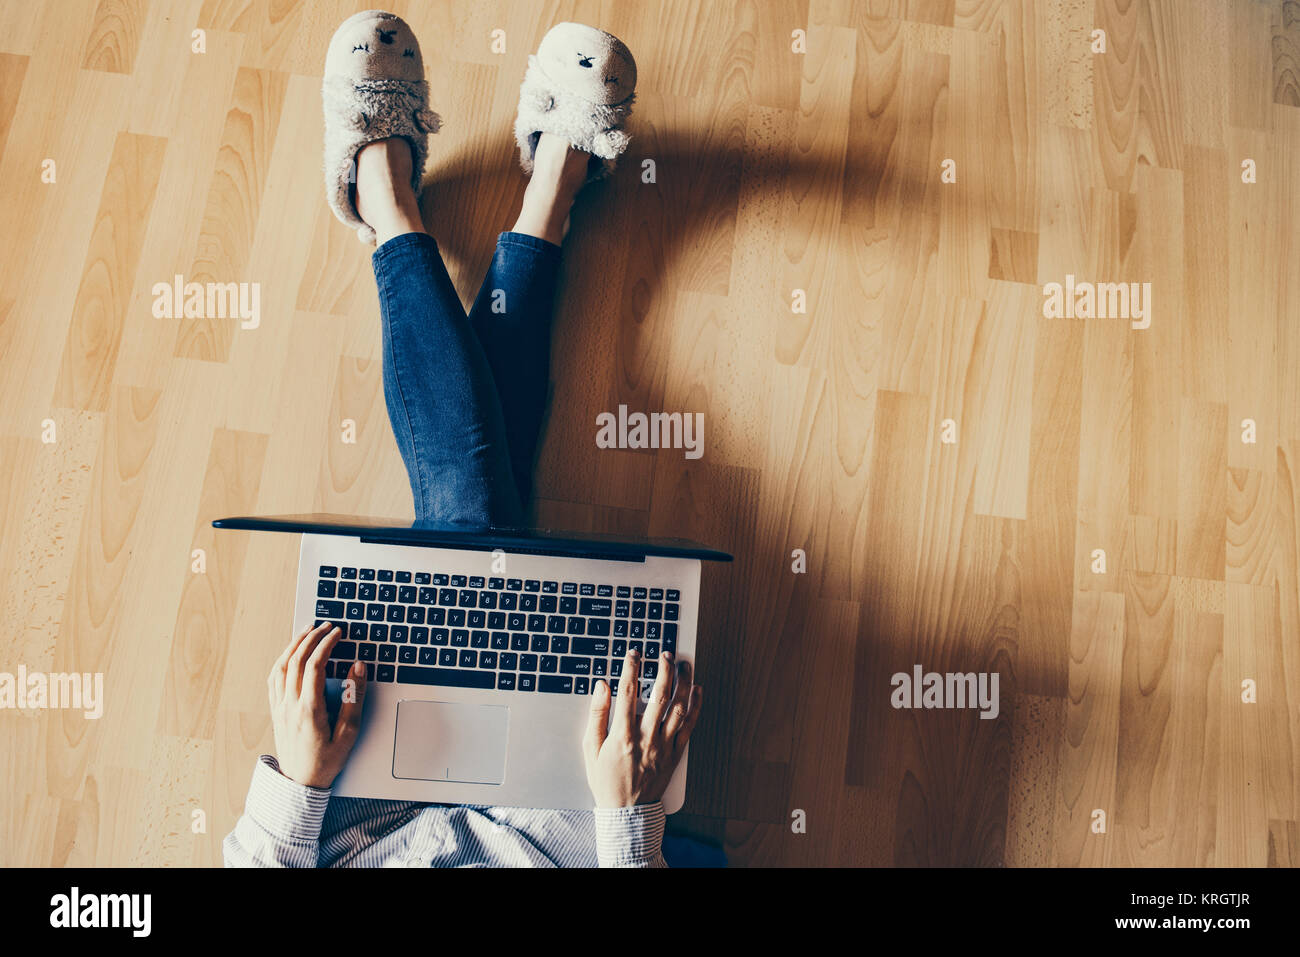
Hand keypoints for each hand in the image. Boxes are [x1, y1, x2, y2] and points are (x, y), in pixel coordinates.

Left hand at [267, 623, 367, 787]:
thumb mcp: (349, 733)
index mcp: (309, 710)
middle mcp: (290, 705)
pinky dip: (282, 659)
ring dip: (294, 645)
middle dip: (312, 638)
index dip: (326, 644)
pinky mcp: (275, 710)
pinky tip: (290, 653)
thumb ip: (355, 698)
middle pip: (296, 660)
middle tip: (326, 626)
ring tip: (307, 631)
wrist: (300, 784)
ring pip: (281, 666)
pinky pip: (274, 678)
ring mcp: (279, 707)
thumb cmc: (326, 761)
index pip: (315, 665)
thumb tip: (358, 668)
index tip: (338, 633)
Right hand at [583, 650, 702, 807]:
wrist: (626, 812)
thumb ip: (596, 715)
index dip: (631, 669)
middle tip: (665, 654)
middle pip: (659, 695)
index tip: (634, 654)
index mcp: (622, 736)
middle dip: (663, 670)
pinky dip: (696, 706)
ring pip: (679, 708)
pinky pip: (690, 726)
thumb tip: (601, 687)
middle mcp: (646, 738)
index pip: (628, 693)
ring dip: (684, 683)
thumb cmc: (606, 780)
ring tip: (684, 665)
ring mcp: (664, 746)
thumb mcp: (590, 749)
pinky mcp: (676, 753)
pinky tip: (698, 690)